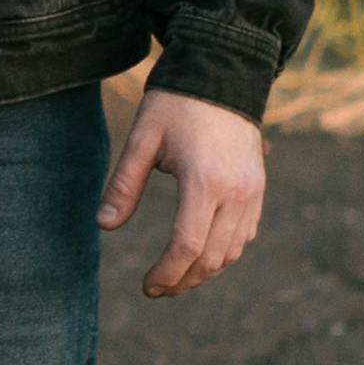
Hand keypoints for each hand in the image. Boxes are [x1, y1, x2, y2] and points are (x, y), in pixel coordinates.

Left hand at [102, 85, 267, 298]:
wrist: (223, 75)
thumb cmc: (176, 105)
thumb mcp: (142, 139)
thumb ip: (124, 185)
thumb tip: (104, 227)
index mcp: (204, 182)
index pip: (187, 246)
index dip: (167, 273)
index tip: (147, 286)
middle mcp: (236, 193)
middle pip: (213, 257)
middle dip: (184, 280)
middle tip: (156, 289)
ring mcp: (252, 192)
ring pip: (233, 251)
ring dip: (205, 271)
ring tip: (175, 278)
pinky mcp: (258, 188)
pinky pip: (245, 234)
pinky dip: (224, 253)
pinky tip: (200, 255)